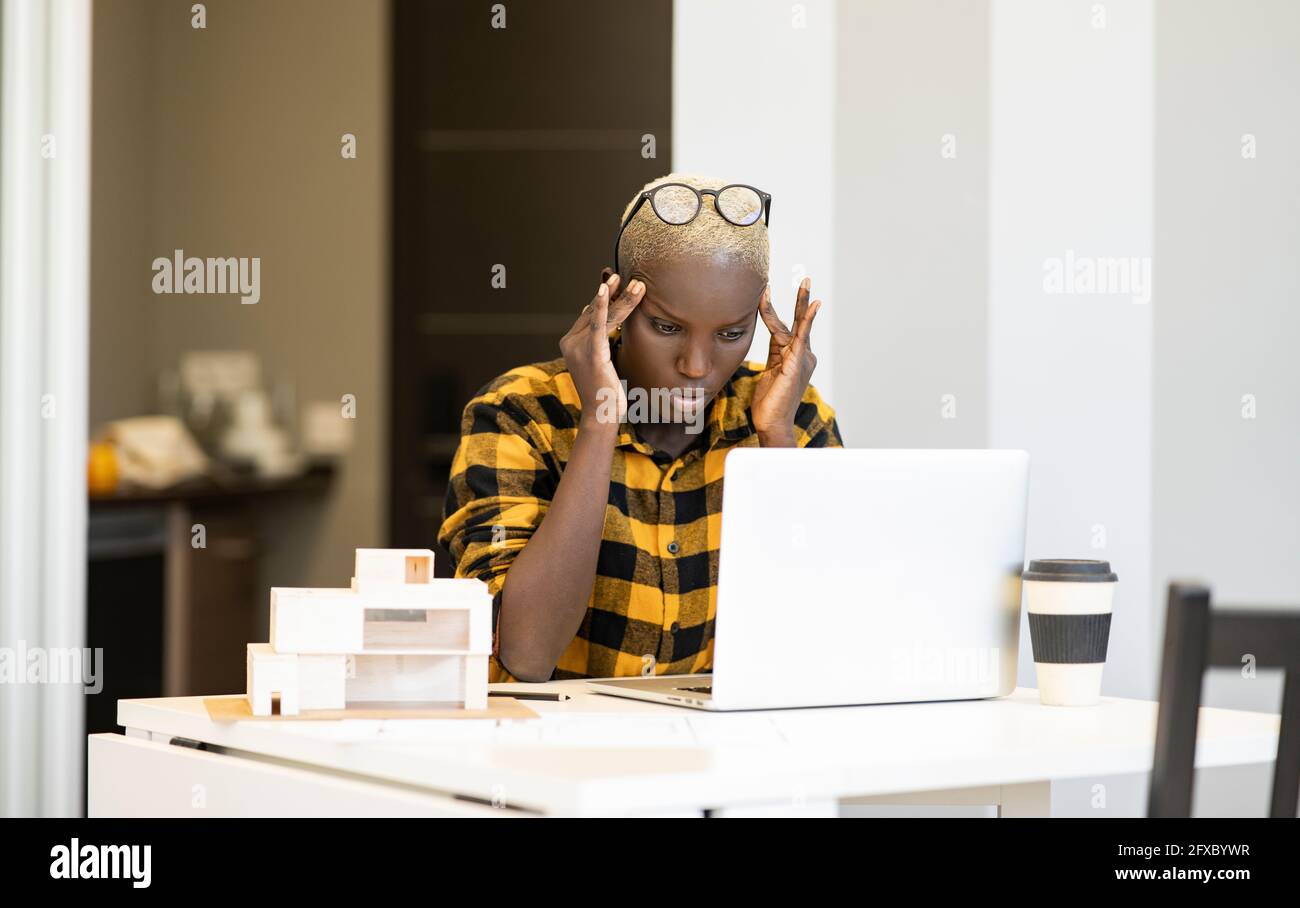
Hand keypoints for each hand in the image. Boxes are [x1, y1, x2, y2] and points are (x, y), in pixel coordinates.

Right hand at [559, 273, 645, 431]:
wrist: (601, 414)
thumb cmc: (605, 391)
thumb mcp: (601, 360)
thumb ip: (600, 340)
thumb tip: (605, 319)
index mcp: (570, 343)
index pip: (589, 314)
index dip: (603, 298)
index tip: (615, 282)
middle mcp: (570, 342)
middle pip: (595, 311)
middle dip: (612, 293)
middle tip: (626, 276)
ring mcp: (578, 347)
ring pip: (603, 315)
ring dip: (621, 298)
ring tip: (636, 284)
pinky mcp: (591, 353)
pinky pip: (598, 324)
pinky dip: (602, 305)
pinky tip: (605, 289)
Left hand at [751, 277, 821, 443]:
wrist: (772, 423)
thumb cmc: (769, 403)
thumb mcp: (769, 372)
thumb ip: (772, 355)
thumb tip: (768, 340)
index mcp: (791, 357)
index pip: (781, 328)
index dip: (771, 310)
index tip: (764, 292)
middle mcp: (801, 355)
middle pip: (797, 322)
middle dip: (801, 300)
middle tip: (805, 277)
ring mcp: (801, 358)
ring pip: (799, 325)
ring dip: (802, 302)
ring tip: (805, 281)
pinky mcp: (797, 363)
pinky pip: (801, 336)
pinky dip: (807, 319)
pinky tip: (811, 305)